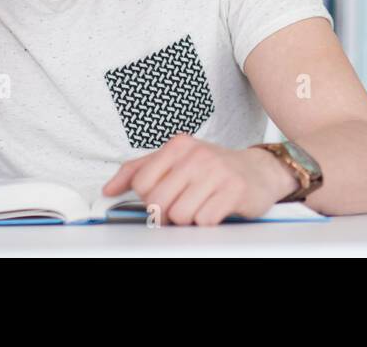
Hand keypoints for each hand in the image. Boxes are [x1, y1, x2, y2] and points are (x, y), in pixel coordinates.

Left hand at [102, 133, 298, 225]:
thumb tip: (109, 189)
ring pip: (179, 215)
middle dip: (167, 213)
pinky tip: (216, 209)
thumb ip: (138, 171)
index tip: (164, 195)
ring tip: (202, 205)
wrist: (258, 171)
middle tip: (184, 204)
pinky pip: (204, 221)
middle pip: (158, 202)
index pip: (141, 183)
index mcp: (178, 145)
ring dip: (189, 218)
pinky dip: (207, 222)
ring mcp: (216, 171)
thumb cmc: (212, 168)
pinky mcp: (234, 190)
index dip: (149, 197)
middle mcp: (196, 154)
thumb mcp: (175, 161)